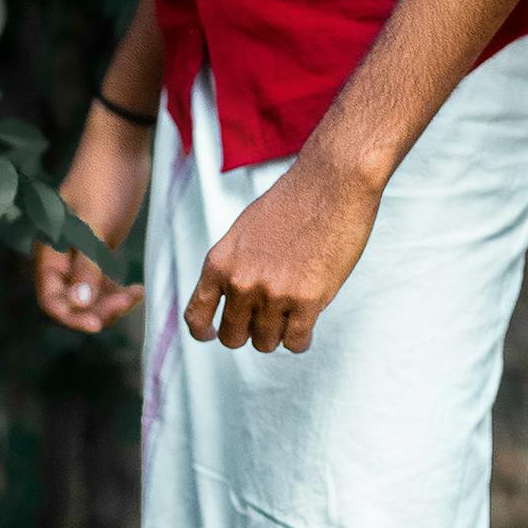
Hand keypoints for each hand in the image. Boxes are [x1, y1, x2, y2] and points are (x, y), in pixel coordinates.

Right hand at [33, 105, 152, 335]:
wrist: (123, 145)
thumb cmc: (105, 180)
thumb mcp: (97, 225)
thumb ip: (87, 265)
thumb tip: (80, 304)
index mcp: (50, 248)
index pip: (50, 297)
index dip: (70, 316)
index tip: (98, 325)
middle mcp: (61, 253)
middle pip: (70, 299)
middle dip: (95, 309)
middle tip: (127, 304)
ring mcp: (80, 250)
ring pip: (88, 292)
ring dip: (109, 301)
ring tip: (136, 295)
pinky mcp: (99, 245)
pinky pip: (101, 279)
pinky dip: (116, 288)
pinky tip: (138, 289)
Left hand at [184, 145, 381, 353]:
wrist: (331, 185)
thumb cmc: (292, 202)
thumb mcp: (244, 231)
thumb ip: (233, 267)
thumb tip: (232, 300)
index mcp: (220, 263)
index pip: (196, 315)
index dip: (204, 331)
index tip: (213, 334)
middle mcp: (241, 282)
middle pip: (234, 337)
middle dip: (249, 330)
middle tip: (267, 315)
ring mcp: (274, 294)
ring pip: (266, 343)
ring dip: (278, 332)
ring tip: (291, 310)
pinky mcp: (307, 301)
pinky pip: (296, 342)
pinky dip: (301, 336)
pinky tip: (308, 318)